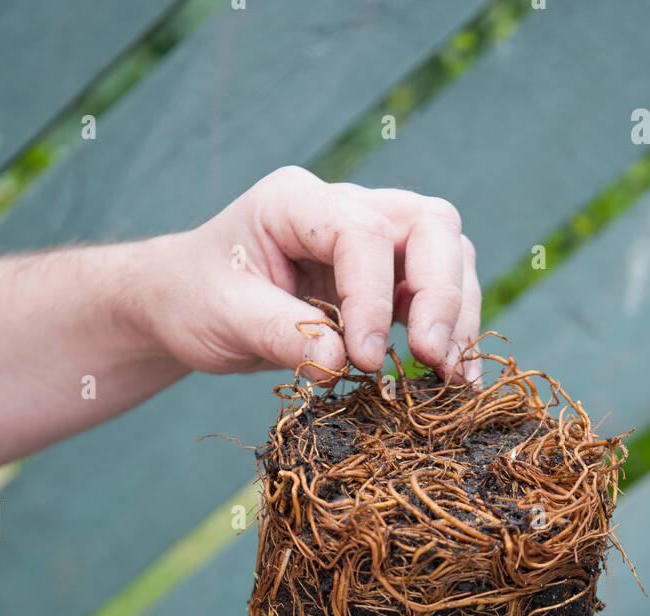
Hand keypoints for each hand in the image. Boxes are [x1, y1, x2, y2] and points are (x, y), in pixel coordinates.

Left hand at [136, 166, 480, 384]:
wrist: (190, 305)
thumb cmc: (197, 298)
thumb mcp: (223, 317)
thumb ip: (278, 335)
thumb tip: (337, 362)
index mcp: (297, 201)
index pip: (361, 232)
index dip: (374, 296)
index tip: (367, 358)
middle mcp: (345, 207)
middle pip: (429, 224)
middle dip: (441, 292)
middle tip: (435, 358)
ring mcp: (373, 241)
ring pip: (447, 254)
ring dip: (459, 314)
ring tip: (453, 377)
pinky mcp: (387, 279)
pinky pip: (438, 294)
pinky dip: (453, 332)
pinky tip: (454, 380)